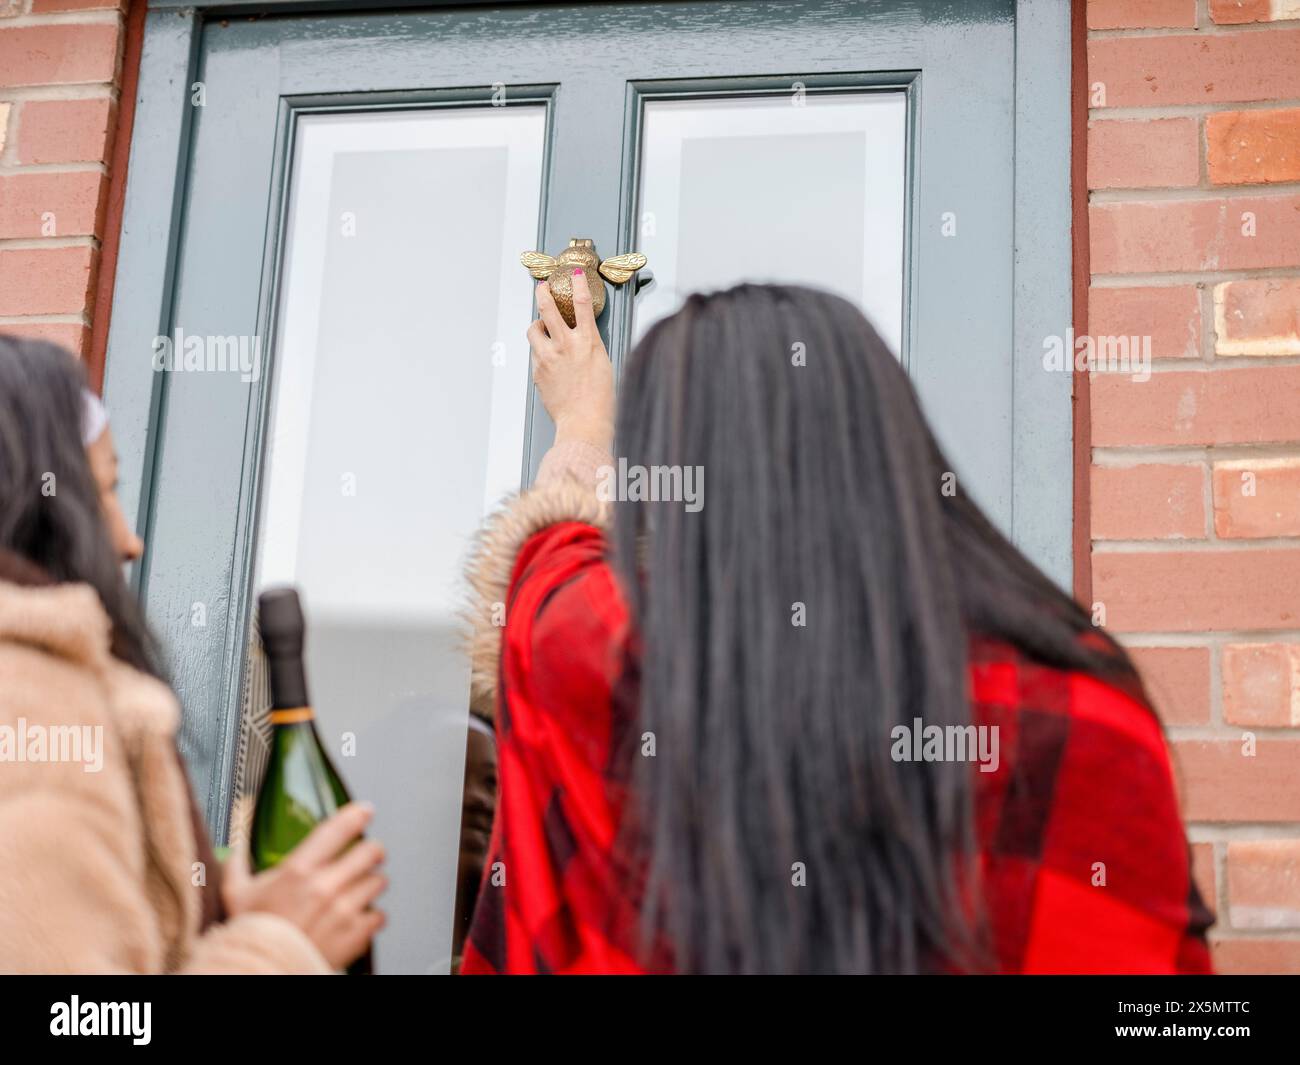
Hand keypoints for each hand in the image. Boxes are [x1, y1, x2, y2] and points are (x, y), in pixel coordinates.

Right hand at [224, 802, 386, 970]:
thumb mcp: (237, 896)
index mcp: (299, 870)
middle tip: (369, 855)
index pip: (339, 828)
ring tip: (359, 889)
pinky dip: (372, 916)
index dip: (357, 815)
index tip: (365, 811)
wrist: (262, 972)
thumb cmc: (252, 935)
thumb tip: (235, 848)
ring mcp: (343, 910)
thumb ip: (237, 866)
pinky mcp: (355, 934)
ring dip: (372, 883)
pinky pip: (379, 915)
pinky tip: (359, 917)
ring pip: (379, 882)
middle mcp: (325, 886)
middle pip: (371, 851)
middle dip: (372, 851)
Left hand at [527, 272, 614, 452]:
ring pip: (534, 329)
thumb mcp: (603, 364)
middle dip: (543, 293)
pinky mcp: (538, 371)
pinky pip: (535, 354)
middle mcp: (565, 345)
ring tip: (541, 327)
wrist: (584, 423)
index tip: (574, 275)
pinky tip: (548, 359)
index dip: (578, 284)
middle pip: (548, 308)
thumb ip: (589, 346)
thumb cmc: (600, 400)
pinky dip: (540, 352)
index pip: (582, 303)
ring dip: (537, 325)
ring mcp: (548, 357)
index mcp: (587, 341)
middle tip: (541, 287)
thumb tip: (583, 338)